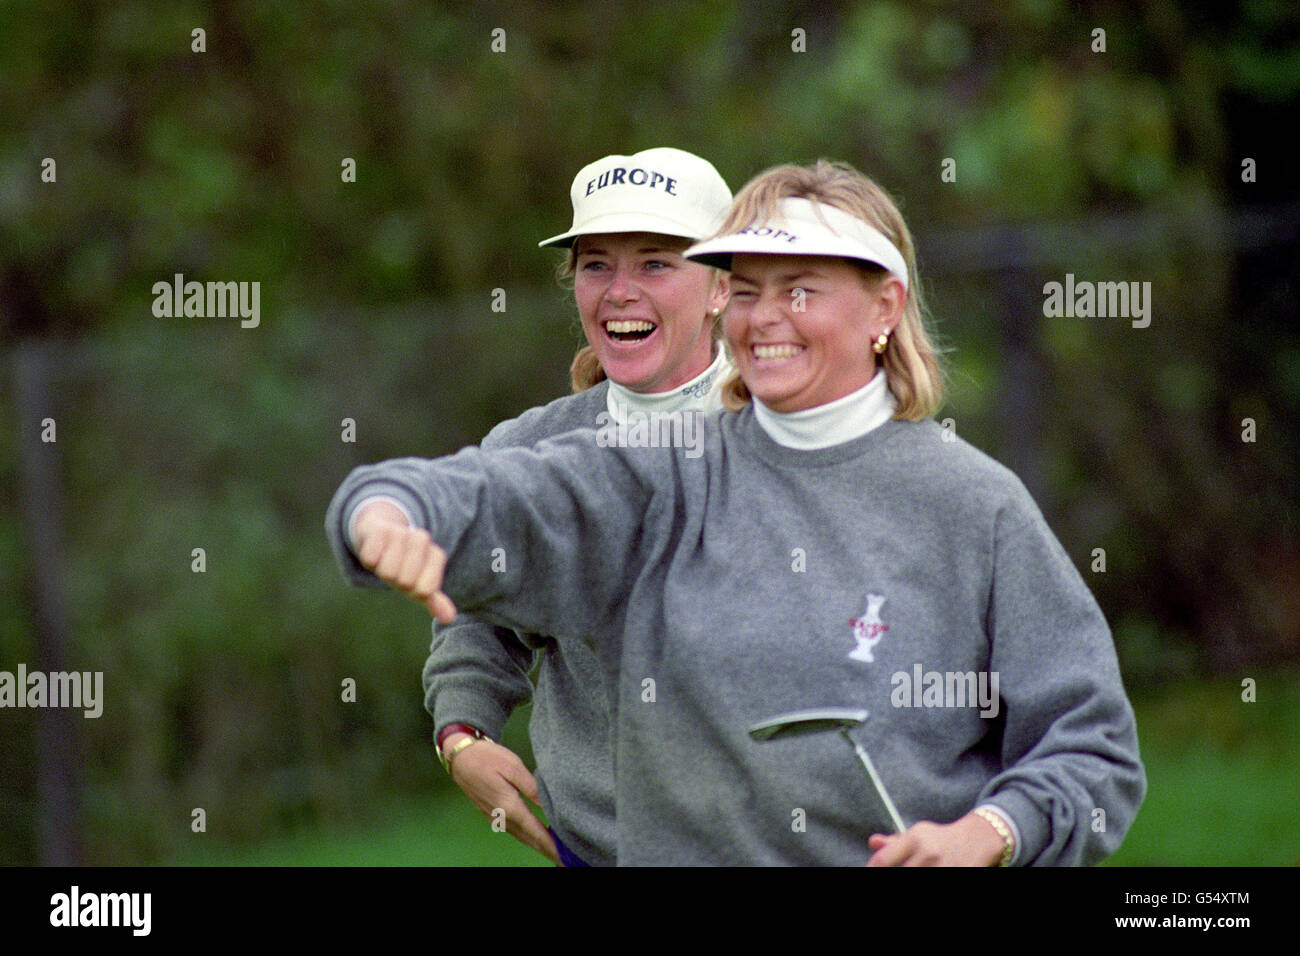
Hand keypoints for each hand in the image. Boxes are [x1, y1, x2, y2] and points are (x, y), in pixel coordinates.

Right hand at [353, 501, 457, 623]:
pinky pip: (371, 558)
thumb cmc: (403, 566)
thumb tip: (450, 618)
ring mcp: (402, 532)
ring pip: (388, 571)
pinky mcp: (379, 529)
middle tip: (396, 570)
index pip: (425, 590)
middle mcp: (422, 540)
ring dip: (383, 571)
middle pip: (405, 582)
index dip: (414, 592)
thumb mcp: (419, 584)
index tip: (412, 582)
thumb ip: (434, 601)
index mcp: (436, 555)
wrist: (380, 534)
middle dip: (397, 582)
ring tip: (385, 560)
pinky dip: (370, 560)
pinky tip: (375, 551)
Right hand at [446, 735, 560, 864]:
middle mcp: (501, 817)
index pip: (535, 831)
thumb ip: (532, 788)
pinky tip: (534, 837)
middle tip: (564, 859)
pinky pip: (513, 831)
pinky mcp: (491, 814)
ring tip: (553, 851)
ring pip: (520, 837)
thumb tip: (549, 806)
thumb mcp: (513, 767)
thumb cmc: (488, 757)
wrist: (460, 758)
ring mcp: (494, 818)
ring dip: (537, 845)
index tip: (564, 855)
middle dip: (547, 849)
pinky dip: (526, 838)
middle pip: (529, 839)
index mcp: (509, 806)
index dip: (550, 845)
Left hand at [866, 813, 1005, 866]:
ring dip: (909, 876)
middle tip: (887, 874)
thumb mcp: (918, 833)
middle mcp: (928, 854)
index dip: (871, 870)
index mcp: (915, 839)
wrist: (978, 841)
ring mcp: (942, 868)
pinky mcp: (955, 875)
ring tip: (912, 869)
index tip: (869, 871)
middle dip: (889, 875)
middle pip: (898, 873)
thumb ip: (894, 841)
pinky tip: (923, 874)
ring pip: (914, 878)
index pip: (883, 860)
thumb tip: (872, 842)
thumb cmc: (941, 838)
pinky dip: (925, 880)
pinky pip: (933, 883)